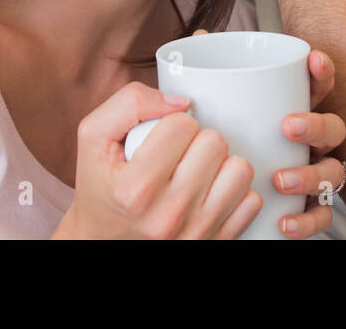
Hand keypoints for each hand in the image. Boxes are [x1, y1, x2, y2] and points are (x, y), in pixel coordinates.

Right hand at [54, 82, 261, 238]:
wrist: (103, 241)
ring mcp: (196, 232)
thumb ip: (129, 104)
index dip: (171, 123)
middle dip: (197, 141)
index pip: (182, 124)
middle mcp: (168, 214)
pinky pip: (251, 201)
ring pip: (240, 170)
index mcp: (136, 187)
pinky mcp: (216, 242)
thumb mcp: (94, 138)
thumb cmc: (101, 188)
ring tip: (196, 171)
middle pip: (215, 143)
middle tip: (177, 155)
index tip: (160, 139)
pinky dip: (234, 192)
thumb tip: (180, 102)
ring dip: (220, 165)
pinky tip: (209, 193)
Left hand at [193, 29, 345, 238]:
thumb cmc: (230, 135)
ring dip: (311, 175)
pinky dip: (307, 220)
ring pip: (334, 172)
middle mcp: (313, 141)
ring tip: (280, 180)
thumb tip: (202, 36)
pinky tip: (284, 222)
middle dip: (316, 124)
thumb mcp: (220, 103)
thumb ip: (214, 70)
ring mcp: (315, 172)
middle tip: (287, 125)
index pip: (319, 86)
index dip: (322, 71)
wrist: (215, 190)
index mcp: (295, 109)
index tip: (313, 60)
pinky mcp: (310, 206)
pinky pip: (322, 216)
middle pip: (333, 128)